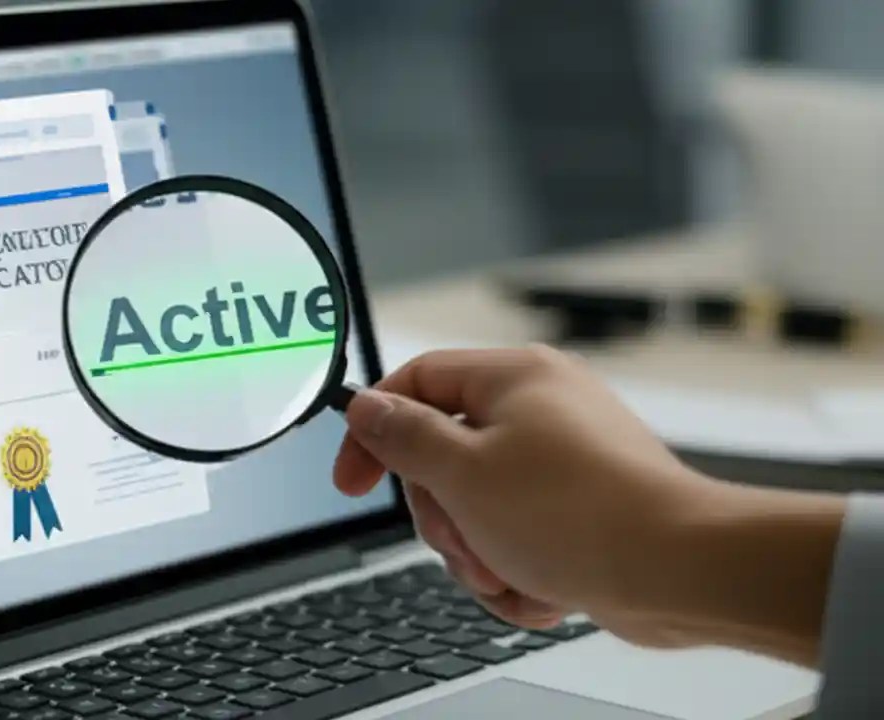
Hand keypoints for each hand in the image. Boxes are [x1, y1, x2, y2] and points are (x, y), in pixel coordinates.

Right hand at [333, 346, 726, 647]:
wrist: (680, 571)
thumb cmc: (582, 515)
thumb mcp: (463, 473)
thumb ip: (403, 437)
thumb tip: (368, 408)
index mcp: (513, 378)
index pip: (415, 382)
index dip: (374, 431)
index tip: (353, 480)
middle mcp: (541, 409)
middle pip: (443, 455)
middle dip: (442, 514)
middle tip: (461, 539)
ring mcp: (565, 459)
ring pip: (477, 506)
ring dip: (479, 552)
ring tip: (510, 572)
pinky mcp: (582, 507)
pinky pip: (518, 536)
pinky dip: (518, 569)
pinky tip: (541, 587)